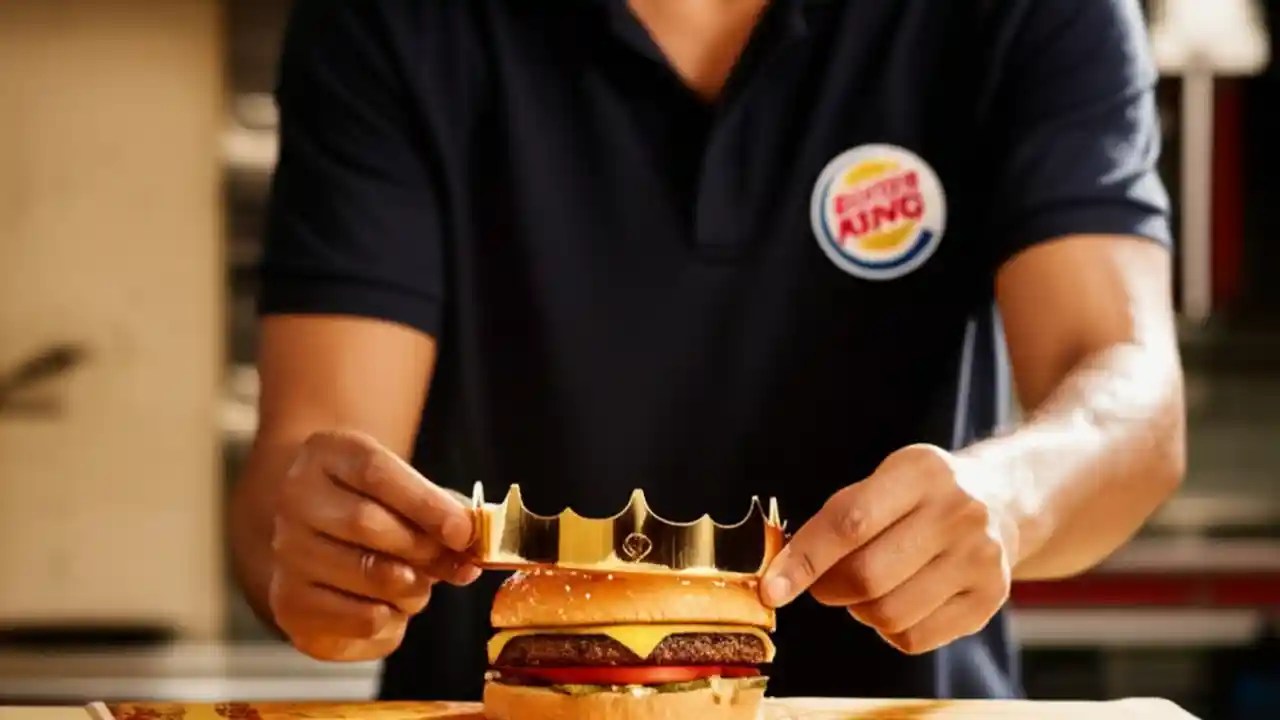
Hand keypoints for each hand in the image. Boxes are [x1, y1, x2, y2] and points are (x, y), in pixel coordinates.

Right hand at [269, 430, 480, 660]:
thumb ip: (442, 512)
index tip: (463, 532)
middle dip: (422, 547)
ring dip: (411, 586)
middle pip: (365, 523)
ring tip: (420, 584)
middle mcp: (296, 499)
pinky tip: (395, 607)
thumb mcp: (408, 492)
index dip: (425, 504)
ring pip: (363, 574)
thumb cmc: (380, 507)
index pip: (375, 472)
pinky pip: (357, 618)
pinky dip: (393, 619)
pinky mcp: (290, 602)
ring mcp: (287, 552)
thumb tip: (472, 546)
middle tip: (451, 561)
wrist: (326, 531)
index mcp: (327, 455)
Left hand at [760, 444, 1016, 654]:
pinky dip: (891, 630)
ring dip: (861, 610)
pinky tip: (901, 600)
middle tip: (823, 585)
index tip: (771, 588)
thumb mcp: (884, 481)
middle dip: (829, 589)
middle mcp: (958, 512)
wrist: (1002, 500)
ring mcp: (980, 558)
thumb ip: (836, 519)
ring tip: (871, 587)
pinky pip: (915, 638)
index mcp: (921, 471)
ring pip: (889, 614)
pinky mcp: (990, 598)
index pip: (850, 523)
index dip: (804, 560)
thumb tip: (782, 572)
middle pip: (868, 576)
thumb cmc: (920, 495)